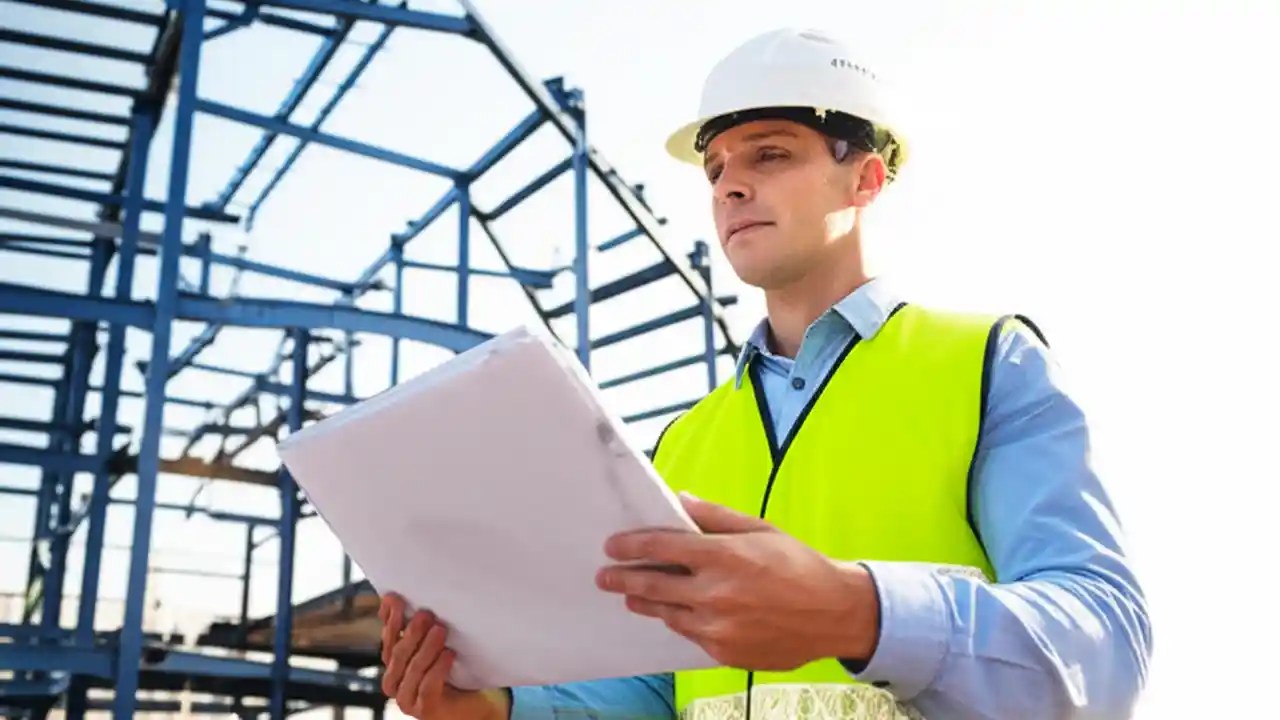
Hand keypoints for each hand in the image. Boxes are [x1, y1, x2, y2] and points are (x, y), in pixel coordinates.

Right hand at [379, 593, 510, 719]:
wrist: (476, 704)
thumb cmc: (455, 671)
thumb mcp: (437, 644)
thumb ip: (422, 627)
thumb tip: (408, 598)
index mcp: (394, 663)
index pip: (388, 638)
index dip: (391, 619)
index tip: (395, 598)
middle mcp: (395, 681)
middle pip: (398, 654)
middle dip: (410, 632)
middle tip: (425, 614)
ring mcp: (407, 699)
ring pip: (412, 670)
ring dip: (426, 648)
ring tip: (440, 630)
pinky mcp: (425, 709)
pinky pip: (428, 687)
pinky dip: (437, 669)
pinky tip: (449, 654)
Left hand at [596, 492, 878, 670]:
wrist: (834, 614)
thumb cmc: (798, 565)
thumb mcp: (759, 529)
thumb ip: (715, 516)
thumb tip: (680, 500)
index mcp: (723, 556)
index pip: (661, 547)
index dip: (631, 545)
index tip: (612, 546)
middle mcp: (715, 594)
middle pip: (652, 585)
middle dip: (622, 578)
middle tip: (604, 575)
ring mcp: (717, 628)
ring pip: (666, 613)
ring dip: (646, 602)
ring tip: (632, 595)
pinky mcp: (723, 652)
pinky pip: (689, 633)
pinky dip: (681, 620)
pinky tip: (676, 611)